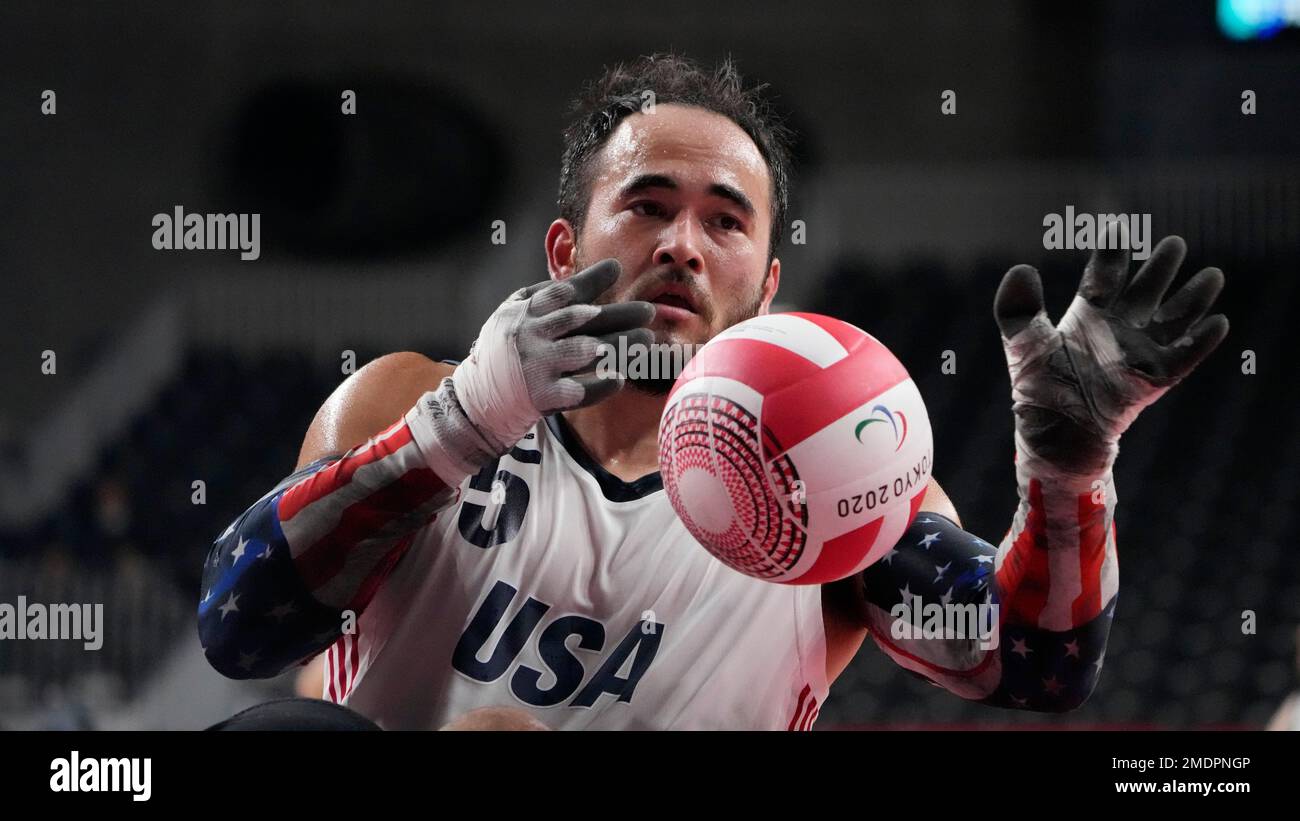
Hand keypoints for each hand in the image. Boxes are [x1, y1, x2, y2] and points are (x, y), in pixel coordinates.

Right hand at [453, 258, 654, 452]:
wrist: (477, 401)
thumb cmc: (501, 353)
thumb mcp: (509, 316)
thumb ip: (540, 296)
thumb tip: (582, 280)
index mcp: (524, 314)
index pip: (562, 293)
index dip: (591, 280)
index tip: (618, 270)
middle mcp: (531, 337)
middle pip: (581, 321)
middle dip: (618, 315)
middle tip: (648, 311)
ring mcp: (537, 367)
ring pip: (586, 353)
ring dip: (620, 345)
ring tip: (646, 339)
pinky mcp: (543, 398)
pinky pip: (580, 392)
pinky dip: (601, 385)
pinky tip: (621, 378)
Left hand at [993, 229, 1228, 475]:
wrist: (1054, 436)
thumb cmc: (1038, 391)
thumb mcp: (1023, 346)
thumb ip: (1017, 310)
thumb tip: (1021, 270)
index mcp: (1087, 316)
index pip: (1103, 277)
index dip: (1111, 253)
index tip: (1117, 225)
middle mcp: (1117, 329)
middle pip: (1145, 291)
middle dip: (1160, 268)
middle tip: (1173, 243)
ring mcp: (1138, 354)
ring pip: (1172, 319)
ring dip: (1192, 299)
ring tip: (1211, 275)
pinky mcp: (1152, 381)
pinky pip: (1183, 358)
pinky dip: (1201, 342)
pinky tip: (1218, 322)